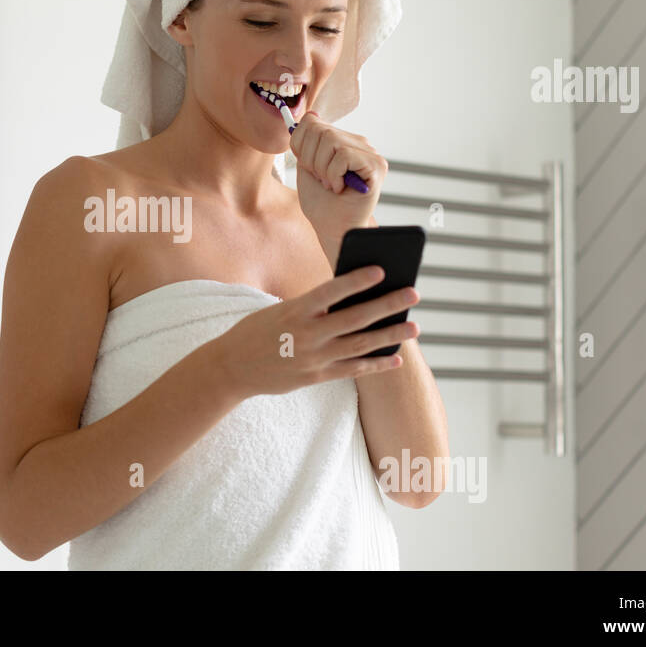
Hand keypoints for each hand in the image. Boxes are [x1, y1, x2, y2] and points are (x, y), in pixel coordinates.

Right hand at [212, 265, 420, 397]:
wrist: (231, 368)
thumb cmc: (257, 331)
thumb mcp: (279, 310)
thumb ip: (312, 307)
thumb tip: (353, 302)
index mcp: (294, 311)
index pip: (330, 291)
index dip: (356, 280)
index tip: (381, 270)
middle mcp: (306, 334)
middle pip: (355, 319)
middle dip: (387, 305)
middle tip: (414, 294)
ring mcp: (313, 358)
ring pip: (360, 345)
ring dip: (390, 335)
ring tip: (414, 326)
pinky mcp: (315, 377)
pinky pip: (352, 371)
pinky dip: (375, 365)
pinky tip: (395, 358)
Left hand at [289, 111, 386, 262]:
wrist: (334, 228)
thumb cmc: (322, 203)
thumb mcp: (306, 167)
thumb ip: (306, 142)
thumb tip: (311, 115)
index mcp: (340, 141)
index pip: (312, 122)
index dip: (300, 145)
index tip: (307, 167)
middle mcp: (357, 143)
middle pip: (320, 130)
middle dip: (311, 159)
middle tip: (321, 180)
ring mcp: (369, 153)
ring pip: (331, 140)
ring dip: (322, 169)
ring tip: (331, 185)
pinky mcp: (376, 165)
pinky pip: (343, 155)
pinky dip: (334, 174)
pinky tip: (340, 188)